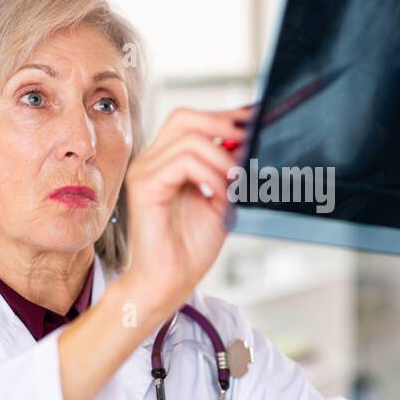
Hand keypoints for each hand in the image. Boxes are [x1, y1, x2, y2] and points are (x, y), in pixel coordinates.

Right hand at [121, 104, 248, 322]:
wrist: (168, 283)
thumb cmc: (189, 248)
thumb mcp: (220, 199)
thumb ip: (230, 171)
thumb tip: (251, 142)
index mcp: (166, 162)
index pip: (191, 121)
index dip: (224, 116)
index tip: (254, 120)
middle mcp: (151, 162)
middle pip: (184, 117)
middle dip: (222, 123)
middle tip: (249, 139)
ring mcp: (145, 172)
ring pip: (188, 138)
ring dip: (222, 157)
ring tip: (237, 182)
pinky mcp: (145, 187)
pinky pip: (183, 162)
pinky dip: (210, 174)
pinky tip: (220, 194)